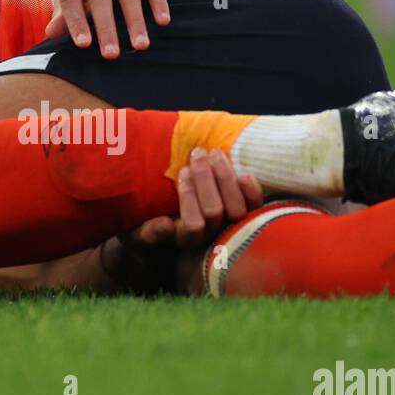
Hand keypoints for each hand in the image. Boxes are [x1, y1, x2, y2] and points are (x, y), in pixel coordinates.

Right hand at [126, 148, 263, 250]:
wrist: (175, 229)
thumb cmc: (152, 228)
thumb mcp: (139, 232)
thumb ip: (148, 232)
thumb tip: (166, 224)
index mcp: (185, 241)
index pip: (192, 225)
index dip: (188, 197)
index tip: (182, 172)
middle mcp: (210, 237)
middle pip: (214, 211)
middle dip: (205, 178)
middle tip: (196, 153)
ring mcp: (230, 227)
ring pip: (236, 208)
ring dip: (225, 177)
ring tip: (213, 153)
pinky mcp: (247, 215)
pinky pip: (255, 206)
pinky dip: (251, 189)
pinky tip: (242, 172)